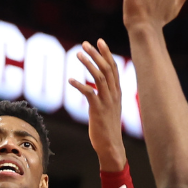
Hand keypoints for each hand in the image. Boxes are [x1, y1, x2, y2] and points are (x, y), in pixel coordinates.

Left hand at [69, 39, 126, 171]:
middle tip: (85, 44)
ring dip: (88, 64)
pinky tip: (70, 80)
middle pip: (106, 69)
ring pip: (99, 78)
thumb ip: (106, 94)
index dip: (106, 53)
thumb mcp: (110, 107)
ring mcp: (107, 102)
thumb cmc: (107, 127)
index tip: (99, 41)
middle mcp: (114, 94)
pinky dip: (80, 85)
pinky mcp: (98, 110)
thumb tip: (96, 85)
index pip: (113, 68)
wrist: (111, 146)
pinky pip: (89, 93)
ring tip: (77, 54)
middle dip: (96, 54)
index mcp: (117, 92)